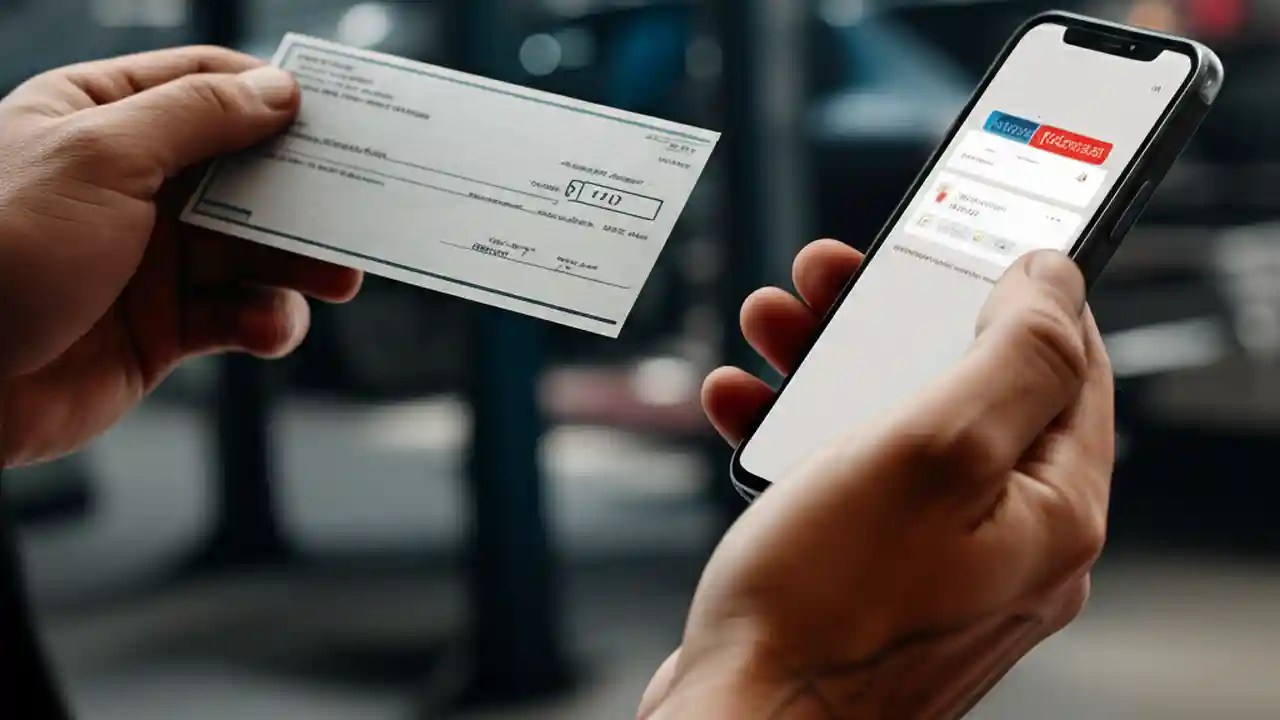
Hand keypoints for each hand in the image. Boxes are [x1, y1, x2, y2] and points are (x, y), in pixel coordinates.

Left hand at [0, 47, 361, 466]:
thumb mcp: (101, 157)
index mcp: (102, 119)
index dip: (272, 95)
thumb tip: (277, 90)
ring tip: (339, 277)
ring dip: (299, 265)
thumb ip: (196, 119)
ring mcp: (150, 258)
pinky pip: (235, 315)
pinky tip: (268, 329)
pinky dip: (264, 322)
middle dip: (302, 193)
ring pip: (253, 250)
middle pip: (245, 173)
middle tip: (361, 206)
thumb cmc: (0, 250)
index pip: (205, 85)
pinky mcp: (163, 327)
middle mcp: (132, 184)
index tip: (338, 116)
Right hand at [640, 240, 1114, 718]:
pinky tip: (747, 407)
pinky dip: (801, 434)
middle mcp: (1006, 542)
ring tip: (774, 330)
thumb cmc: (822, 608)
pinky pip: (850, 482)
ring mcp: (937, 564)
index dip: (1015, 292)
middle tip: (836, 281)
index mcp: (1049, 512)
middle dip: (895, 321)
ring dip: (835, 367)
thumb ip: (1014, 356)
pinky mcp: (872, 579)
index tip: (960, 244)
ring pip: (898, 430)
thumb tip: (1056, 282)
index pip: (1071, 368)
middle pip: (968, 391)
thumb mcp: (929, 452)